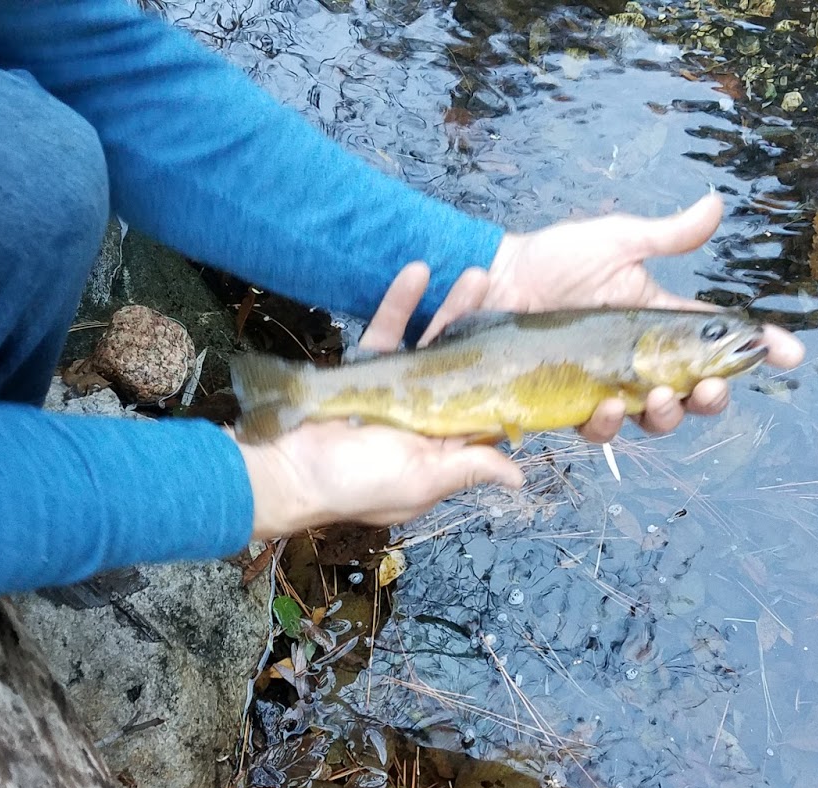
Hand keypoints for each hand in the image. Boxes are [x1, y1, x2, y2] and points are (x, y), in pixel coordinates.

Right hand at [233, 271, 523, 539]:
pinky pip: (389, 331)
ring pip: (430, 343)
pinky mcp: (365, 369)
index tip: (532, 349)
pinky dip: (401, 302)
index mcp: (440, 444)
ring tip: (477, 275)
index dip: (507, 382)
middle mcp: (423, 415)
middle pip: (463, 367)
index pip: (483, 411)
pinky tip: (418, 272)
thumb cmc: (355, 485)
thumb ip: (466, 469)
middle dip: (485, 333)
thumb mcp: (418, 482)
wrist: (285, 469)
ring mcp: (395, 390)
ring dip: (450, 309)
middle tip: (509, 297)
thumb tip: (519, 479)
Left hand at [412, 193, 806, 440]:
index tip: (791, 355)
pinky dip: (608, 423)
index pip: (722, 340)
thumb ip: (667, 235)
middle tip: (709, 389)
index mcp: (662, 322)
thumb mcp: (616, 241)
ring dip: (666, 415)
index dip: (760, 350)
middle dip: (712, 398)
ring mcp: (608, 385)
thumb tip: (716, 205)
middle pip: (696, 394)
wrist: (496, 280)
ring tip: (658, 398)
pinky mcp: (570, 403)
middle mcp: (643, 361)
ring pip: (655, 419)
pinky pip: (600, 428)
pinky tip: (606, 405)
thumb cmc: (555, 258)